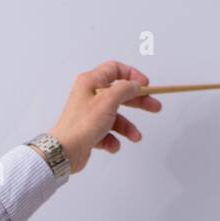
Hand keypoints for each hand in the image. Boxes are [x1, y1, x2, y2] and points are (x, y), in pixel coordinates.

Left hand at [47, 60, 161, 174]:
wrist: (65, 151)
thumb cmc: (82, 124)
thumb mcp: (108, 100)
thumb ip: (125, 89)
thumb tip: (134, 85)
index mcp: (90, 82)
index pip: (114, 69)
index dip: (132, 75)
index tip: (146, 84)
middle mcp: (89, 96)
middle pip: (119, 94)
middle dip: (138, 102)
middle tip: (155, 107)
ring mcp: (89, 114)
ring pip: (115, 117)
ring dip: (127, 127)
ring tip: (135, 137)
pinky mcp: (89, 131)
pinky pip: (107, 133)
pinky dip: (113, 139)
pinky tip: (112, 145)